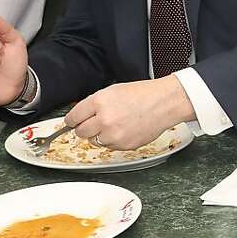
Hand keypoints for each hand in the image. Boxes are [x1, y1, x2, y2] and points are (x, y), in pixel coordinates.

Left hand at [65, 75, 193, 149]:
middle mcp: (104, 119)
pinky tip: (124, 129)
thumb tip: (79, 117)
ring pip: (94, 141)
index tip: (72, 122)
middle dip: (85, 128)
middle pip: (80, 132)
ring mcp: (114, 134)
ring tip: (115, 124)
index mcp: (99, 102)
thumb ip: (93, 105)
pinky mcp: (123, 145)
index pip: (72, 118)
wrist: (164, 103)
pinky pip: (109, 146)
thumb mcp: (113, 91)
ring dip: (100, 135)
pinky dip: (113, 140)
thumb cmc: (142, 94)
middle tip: (94, 123)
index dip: (72, 120)